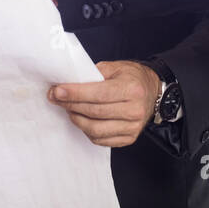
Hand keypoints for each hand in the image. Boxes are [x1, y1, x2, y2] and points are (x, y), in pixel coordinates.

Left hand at [47, 60, 161, 147]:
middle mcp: (134, 110)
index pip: (98, 94)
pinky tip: (82, 119)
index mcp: (131, 89)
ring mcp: (133, 127)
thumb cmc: (132, 78)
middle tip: (56, 97)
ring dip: (77, 119)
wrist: (152, 92)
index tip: (57, 91)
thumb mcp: (116, 67)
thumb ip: (94, 74)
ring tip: (69, 109)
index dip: (75, 93)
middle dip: (71, 105)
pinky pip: (101, 139)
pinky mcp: (129, 138)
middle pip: (94, 112)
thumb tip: (69, 82)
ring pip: (95, 129)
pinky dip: (87, 131)